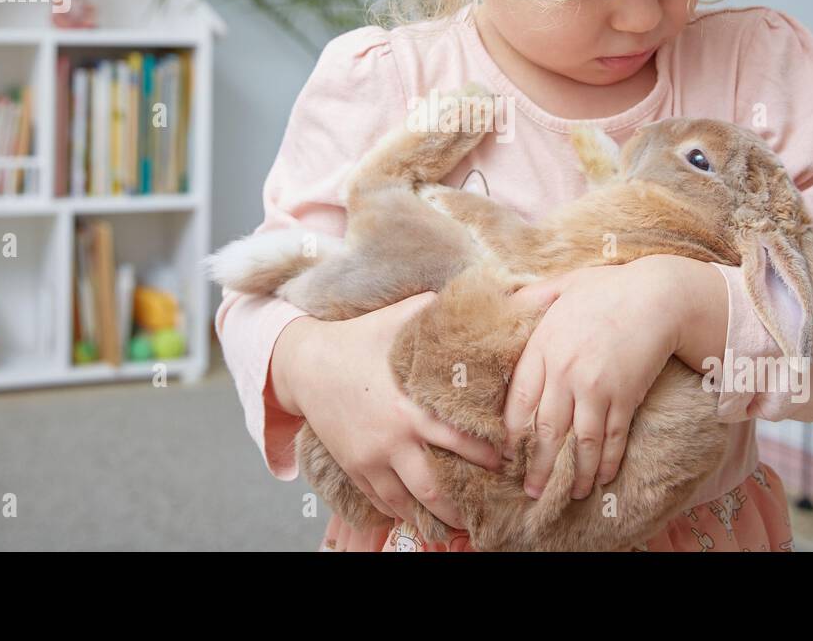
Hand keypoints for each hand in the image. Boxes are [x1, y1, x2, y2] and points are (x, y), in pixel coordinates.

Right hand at [275, 293, 504, 530]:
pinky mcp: (353, 468)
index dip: (488, 455)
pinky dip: (402, 513)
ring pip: (408, 502)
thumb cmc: (358, 339)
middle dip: (465, 503)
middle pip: (436, 486)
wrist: (305, 365)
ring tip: (461, 525)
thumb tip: (480, 287)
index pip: (460, 440)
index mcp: (410, 406)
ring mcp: (370, 458)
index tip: (507, 460)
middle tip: (490, 509)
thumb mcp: (397, 320)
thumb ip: (436, 312)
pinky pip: (381, 501)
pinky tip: (419, 517)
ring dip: (436, 517)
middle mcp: (392, 439)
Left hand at [502, 255, 728, 500]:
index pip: (518, 402)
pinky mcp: (626, 396)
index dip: (511, 435)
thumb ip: (531, 297)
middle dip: (539, 467)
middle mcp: (565, 372)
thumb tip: (505, 299)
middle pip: (546, 431)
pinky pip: (613, 438)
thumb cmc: (609, 289)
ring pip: (581, 442)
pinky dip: (608, 462)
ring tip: (572, 493)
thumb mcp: (562, 286)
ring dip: (576, 473)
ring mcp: (596, 387)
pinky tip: (604, 477)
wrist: (659, 295)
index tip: (508, 457)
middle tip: (533, 492)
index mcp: (543, 347)